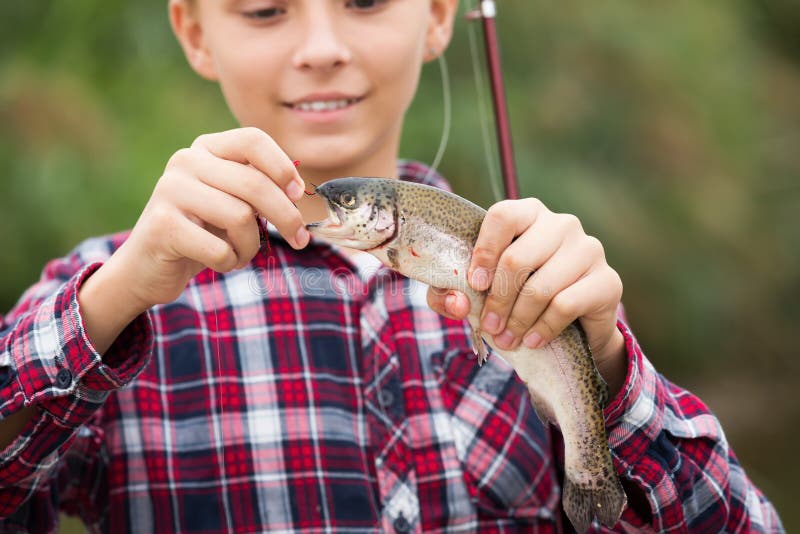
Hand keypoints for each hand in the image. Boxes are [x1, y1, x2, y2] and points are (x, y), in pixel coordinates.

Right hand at [111, 127, 308, 310]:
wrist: (148, 266)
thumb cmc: (202, 233)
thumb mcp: (233, 203)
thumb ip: (259, 189)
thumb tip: (297, 190)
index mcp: (206, 148)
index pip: (253, 140)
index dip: (283, 166)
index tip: (298, 194)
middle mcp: (185, 161)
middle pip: (255, 183)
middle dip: (286, 217)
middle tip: (300, 240)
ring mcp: (170, 190)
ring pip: (241, 217)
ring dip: (250, 246)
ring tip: (240, 254)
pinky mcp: (163, 225)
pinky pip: (220, 249)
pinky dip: (230, 262)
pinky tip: (219, 263)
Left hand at [427, 198, 626, 394]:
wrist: (577, 327)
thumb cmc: (520, 298)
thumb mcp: (480, 294)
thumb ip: (452, 295)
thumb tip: (454, 302)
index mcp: (529, 214)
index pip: (503, 216)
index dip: (484, 250)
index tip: (475, 284)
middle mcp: (562, 225)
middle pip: (518, 257)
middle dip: (497, 300)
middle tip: (489, 326)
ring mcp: (589, 250)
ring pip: (541, 286)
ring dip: (517, 320)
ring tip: (507, 340)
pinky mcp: (607, 280)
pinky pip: (566, 305)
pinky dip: (543, 328)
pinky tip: (532, 340)